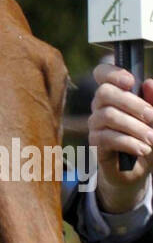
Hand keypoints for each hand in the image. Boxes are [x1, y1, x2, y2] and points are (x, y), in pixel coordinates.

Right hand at [89, 62, 152, 211]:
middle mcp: (100, 106)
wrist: (138, 170)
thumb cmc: (146, 138)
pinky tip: (144, 149)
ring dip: (135, 127)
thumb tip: (148, 83)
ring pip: (108, 115)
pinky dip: (129, 143)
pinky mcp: (95, 144)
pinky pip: (107, 137)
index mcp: (114, 94)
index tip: (131, 82)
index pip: (101, 74)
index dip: (111, 72)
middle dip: (133, 104)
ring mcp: (95, 124)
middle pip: (104, 92)